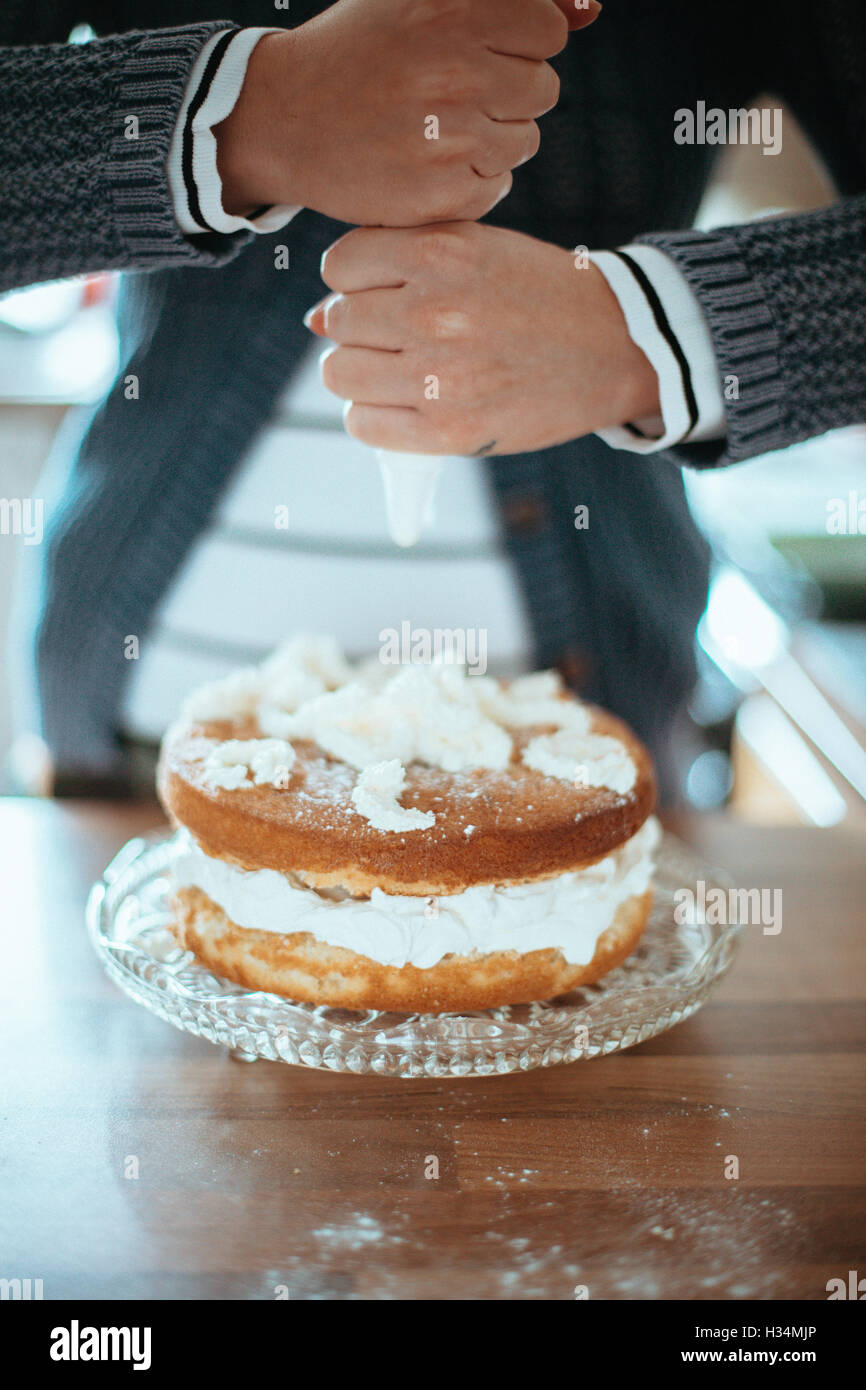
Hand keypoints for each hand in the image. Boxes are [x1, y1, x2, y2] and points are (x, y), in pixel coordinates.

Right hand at [217, 0, 601, 225]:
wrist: (287, 119)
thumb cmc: (363, 52)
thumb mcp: (422, 0)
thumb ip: (514, 3)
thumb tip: (590, 8)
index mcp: (454, 6)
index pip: (547, 29)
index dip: (516, 43)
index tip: (474, 52)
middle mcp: (455, 67)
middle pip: (542, 89)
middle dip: (507, 93)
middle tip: (449, 95)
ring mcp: (449, 135)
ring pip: (523, 141)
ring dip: (490, 139)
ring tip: (435, 130)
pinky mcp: (440, 192)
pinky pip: (497, 188)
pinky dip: (470, 182)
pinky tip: (428, 164)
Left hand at [303, 221, 659, 455]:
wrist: (617, 348)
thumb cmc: (541, 294)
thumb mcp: (479, 250)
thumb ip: (400, 265)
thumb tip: (314, 316)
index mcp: (442, 252)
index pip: (341, 265)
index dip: (354, 280)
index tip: (383, 292)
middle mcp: (434, 311)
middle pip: (337, 322)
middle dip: (358, 330)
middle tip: (398, 338)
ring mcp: (438, 375)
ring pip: (338, 374)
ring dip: (359, 374)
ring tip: (398, 372)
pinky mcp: (450, 430)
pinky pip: (363, 425)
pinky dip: (372, 417)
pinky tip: (403, 405)